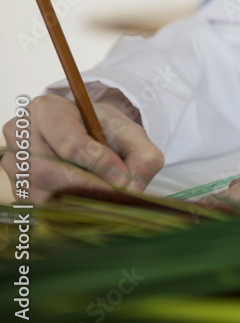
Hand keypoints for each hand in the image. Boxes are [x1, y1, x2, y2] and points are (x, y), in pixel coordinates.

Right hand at [1, 92, 163, 201]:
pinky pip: (43, 208)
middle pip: (49, 172)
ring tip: (110, 202)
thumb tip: (130, 186)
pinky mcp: (19, 190)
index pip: (68, 142)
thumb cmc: (103, 130)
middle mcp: (21, 137)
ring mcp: (15, 166)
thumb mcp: (128, 132)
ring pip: (44, 194)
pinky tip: (94, 208)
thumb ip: (140, 154)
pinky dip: (72, 212)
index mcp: (46, 110)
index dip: (97, 163)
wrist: (85, 135)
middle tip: (119, 197)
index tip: (123, 179)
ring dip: (81, 202)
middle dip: (88, 187)